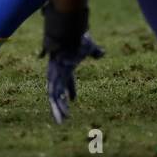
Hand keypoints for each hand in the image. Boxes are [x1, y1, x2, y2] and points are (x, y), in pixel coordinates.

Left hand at [40, 4, 98, 123]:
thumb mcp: (89, 47)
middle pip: (58, 91)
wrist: (69, 33)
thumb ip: (95, 51)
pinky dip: (58, 106)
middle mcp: (58, 71)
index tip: (74, 100)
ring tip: (61, 122)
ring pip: (53, 95)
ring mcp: (55, 74)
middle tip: (65, 117)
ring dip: (58, 109)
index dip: (71, 90)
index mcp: (66, 65)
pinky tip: (62, 115)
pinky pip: (54, 95)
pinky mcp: (54, 77)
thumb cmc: (78, 38)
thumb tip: (102, 53)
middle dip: (61, 103)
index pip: (67, 81)